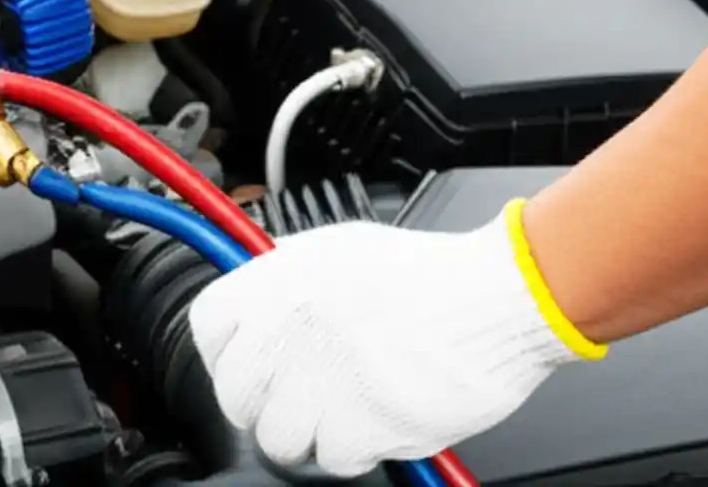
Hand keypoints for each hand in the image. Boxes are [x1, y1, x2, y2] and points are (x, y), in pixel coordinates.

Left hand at [188, 201, 600, 475]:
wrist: (500, 298)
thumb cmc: (428, 275)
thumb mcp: (337, 247)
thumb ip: (284, 269)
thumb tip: (250, 289)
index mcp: (277, 281)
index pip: (207, 329)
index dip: (227, 353)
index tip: (249, 363)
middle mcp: (289, 328)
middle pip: (236, 395)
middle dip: (267, 401)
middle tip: (305, 392)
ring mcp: (321, 380)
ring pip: (279, 438)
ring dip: (311, 431)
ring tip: (347, 405)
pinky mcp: (361, 425)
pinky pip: (333, 459)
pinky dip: (356, 448)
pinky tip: (378, 415)